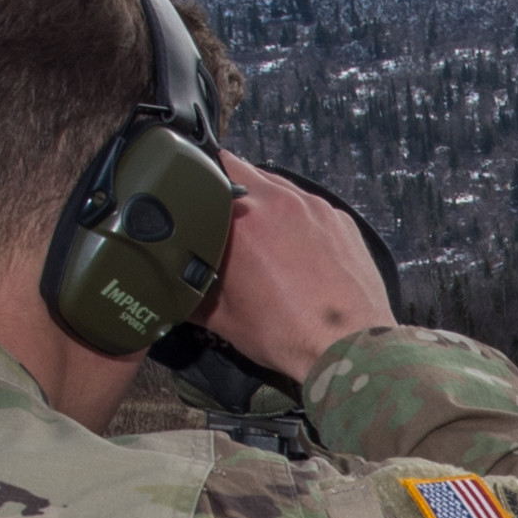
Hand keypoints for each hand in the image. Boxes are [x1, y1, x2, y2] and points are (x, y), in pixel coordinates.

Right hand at [199, 151, 396, 386]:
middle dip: (227, 186)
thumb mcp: (220, 318)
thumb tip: (170, 288)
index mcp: (241, 219)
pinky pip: (309, 205)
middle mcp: (279, 202)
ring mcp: (315, 207)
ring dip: (263, 198)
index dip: (194, 183)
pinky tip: (294, 245)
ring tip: (259, 231)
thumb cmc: (287, 334)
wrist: (348, 347)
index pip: (205, 174)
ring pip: (278, 184)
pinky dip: (297, 216)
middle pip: (242, 170)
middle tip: (221, 214)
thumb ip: (188, 292)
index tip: (189, 197)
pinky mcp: (341, 219)